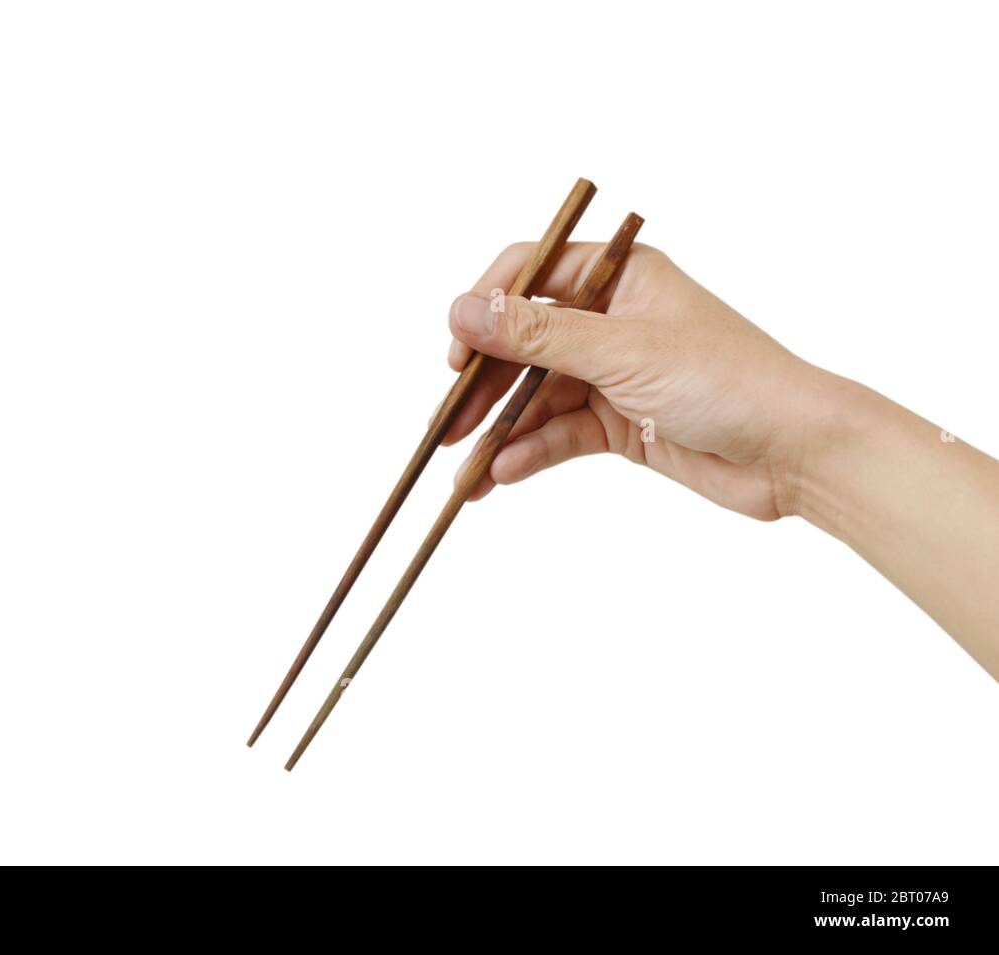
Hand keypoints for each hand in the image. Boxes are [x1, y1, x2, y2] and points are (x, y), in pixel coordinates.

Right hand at [445, 242, 823, 519]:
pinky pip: (560, 433)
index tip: (455, 356)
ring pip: (537, 397)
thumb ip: (537, 334)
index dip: (483, 312)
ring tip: (465, 474)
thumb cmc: (726, 380)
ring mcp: (614, 372)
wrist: (794, 453)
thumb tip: (462, 310)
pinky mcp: (620, 421)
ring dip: (500, 433)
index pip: (527, 275)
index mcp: (618, 276)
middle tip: (445, 429)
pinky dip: (531, 453)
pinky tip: (502, 476)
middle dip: (483, 388)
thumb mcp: (621, 351)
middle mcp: (611, 318)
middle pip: (523, 344)